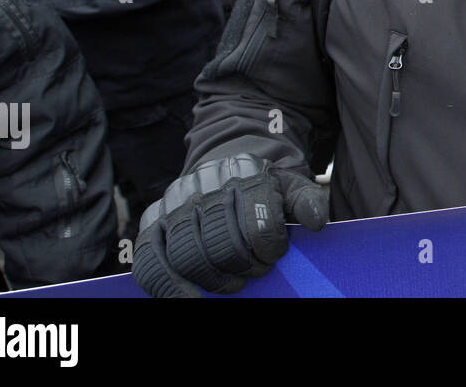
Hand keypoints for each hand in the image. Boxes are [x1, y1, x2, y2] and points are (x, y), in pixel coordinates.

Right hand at [133, 155, 328, 297]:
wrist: (222, 169)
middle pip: (221, 244)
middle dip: (243, 267)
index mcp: (245, 174)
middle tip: (255, 273)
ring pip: (187, 256)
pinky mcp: (152, 221)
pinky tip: (188, 297)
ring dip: (212, 280)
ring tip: (231, 284)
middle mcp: (205, 185)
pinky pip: (149, 260)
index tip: (274, 255)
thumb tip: (316, 223)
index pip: (258, 225)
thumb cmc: (261, 187)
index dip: (270, 250)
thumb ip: (306, 202)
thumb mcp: (290, 186)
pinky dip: (166, 285)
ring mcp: (175, 203)